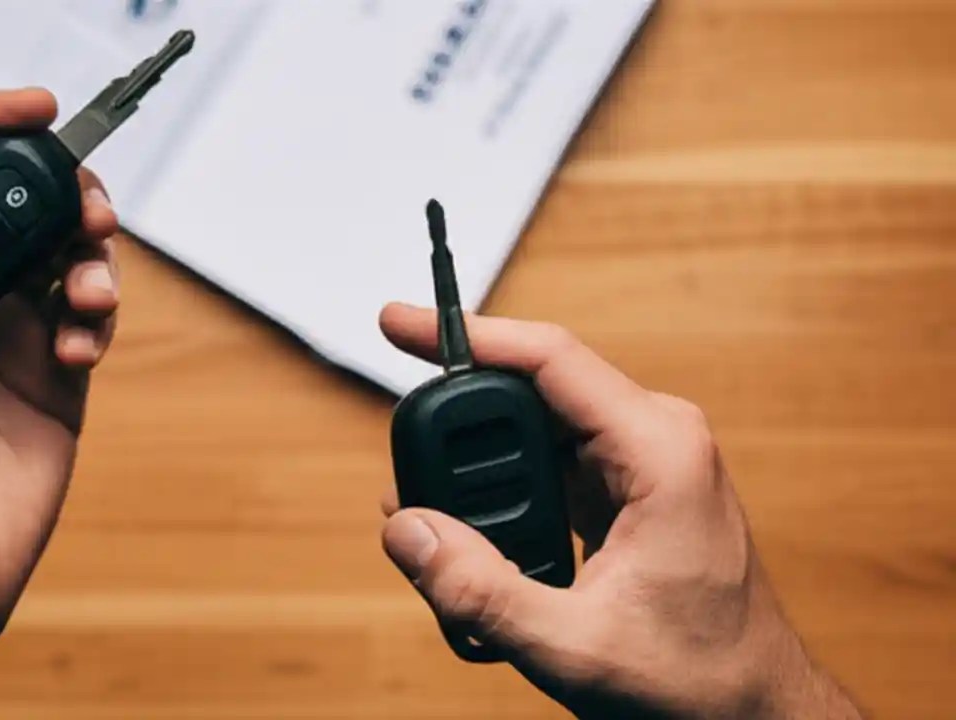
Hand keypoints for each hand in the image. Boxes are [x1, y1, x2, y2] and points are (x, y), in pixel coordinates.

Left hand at [0, 88, 118, 638]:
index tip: (35, 109)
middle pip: (19, 204)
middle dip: (62, 188)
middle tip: (88, 207)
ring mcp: (11, 338)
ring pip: (67, 253)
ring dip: (91, 254)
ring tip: (86, 293)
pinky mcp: (57, 379)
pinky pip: (93, 319)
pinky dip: (100, 319)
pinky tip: (78, 355)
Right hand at [378, 304, 862, 719]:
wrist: (756, 715)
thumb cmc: (700, 680)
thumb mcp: (575, 646)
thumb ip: (480, 590)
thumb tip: (406, 531)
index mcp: (660, 450)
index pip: (549, 358)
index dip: (468, 335)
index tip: (402, 325)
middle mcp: (656, 440)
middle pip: (534, 390)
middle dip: (460, 416)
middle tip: (405, 456)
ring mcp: (644, 463)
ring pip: (538, 428)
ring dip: (480, 459)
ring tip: (433, 506)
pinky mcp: (629, 492)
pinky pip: (551, 464)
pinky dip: (505, 486)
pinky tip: (474, 524)